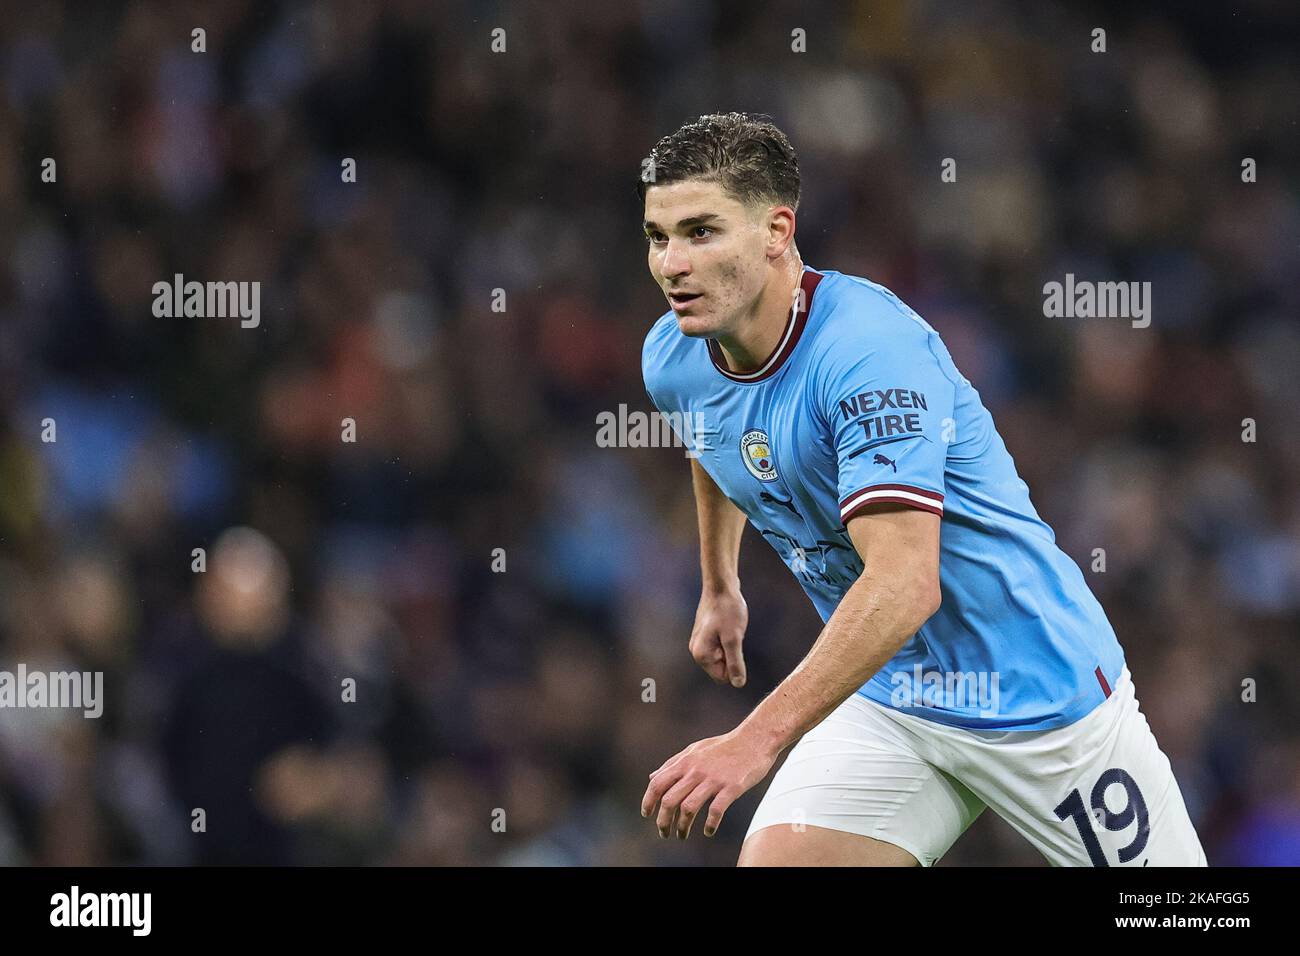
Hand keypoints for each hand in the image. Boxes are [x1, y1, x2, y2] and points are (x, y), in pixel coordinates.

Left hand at [641, 727, 778, 838]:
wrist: (755, 739)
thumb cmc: (724, 745)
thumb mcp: (694, 749)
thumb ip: (672, 763)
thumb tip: (652, 777)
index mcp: (685, 762)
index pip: (657, 784)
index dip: (648, 801)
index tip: (646, 814)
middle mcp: (696, 771)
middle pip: (669, 800)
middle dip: (663, 821)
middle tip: (664, 832)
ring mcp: (713, 779)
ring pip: (689, 808)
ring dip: (683, 826)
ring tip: (682, 835)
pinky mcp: (731, 787)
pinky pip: (715, 811)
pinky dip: (709, 825)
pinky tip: (708, 831)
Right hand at [689, 587, 748, 686]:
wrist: (721, 586)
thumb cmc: (727, 610)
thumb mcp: (734, 638)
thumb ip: (735, 663)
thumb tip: (738, 684)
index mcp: (701, 655)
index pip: (722, 677)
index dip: (734, 664)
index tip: (733, 644)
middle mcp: (696, 651)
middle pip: (721, 668)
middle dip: (731, 655)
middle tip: (733, 634)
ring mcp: (701, 642)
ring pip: (723, 656)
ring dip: (731, 646)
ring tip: (730, 628)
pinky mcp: (706, 634)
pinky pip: (721, 646)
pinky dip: (729, 638)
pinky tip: (728, 624)